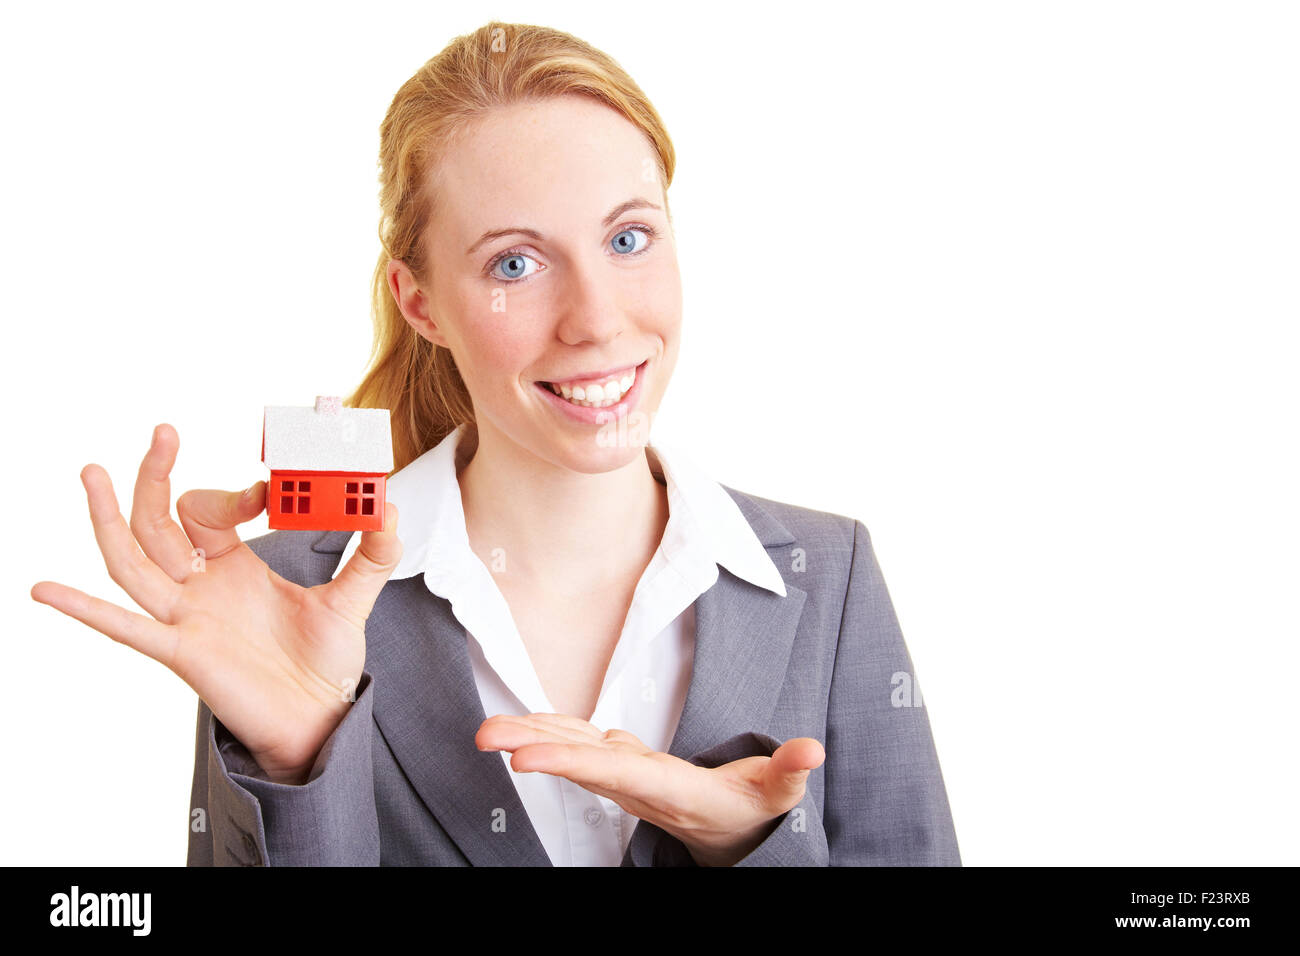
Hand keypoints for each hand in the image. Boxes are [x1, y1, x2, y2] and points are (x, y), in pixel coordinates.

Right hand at [31, 423, 401, 783]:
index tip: (267, 490)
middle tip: (163, 431)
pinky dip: (83, 609)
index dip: (232, 493)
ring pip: (133, 560)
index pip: (209, 512)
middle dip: (156, 476)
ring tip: (92, 471)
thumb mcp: (353, 596)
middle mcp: (201, 588)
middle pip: (159, 523)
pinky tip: (44, 589)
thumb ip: (372, 552)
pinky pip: (125, 627)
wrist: (321, 718)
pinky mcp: (182, 652)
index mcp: (234, 567)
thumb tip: (387, 504)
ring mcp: (186, 618)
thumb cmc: (324, 662)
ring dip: (109, 517)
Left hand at [475, 713, 824, 865]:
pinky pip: (584, 747)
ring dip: (533, 735)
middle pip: (578, 761)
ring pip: (574, 751)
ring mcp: (629, 777)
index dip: (568, 762)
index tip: (522, 757)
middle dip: (531, 745)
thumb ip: (790, 771)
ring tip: (490, 727)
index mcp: (670, 789)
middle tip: (483, 735)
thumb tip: (812, 749)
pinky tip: (531, 723)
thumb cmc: (754, 810)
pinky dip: (555, 732)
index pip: (613, 772)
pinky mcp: (628, 767)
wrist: (737, 838)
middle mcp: (640, 784)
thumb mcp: (779, 794)